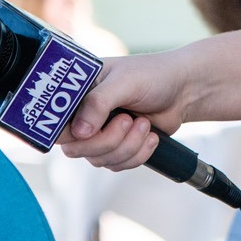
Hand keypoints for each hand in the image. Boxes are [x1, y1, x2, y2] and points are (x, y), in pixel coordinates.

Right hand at [62, 52, 192, 170]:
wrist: (183, 90)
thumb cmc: (153, 75)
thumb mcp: (125, 81)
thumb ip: (98, 102)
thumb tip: (80, 131)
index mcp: (79, 91)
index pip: (56, 120)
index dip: (67, 131)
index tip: (87, 132)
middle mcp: (84, 114)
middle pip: (76, 147)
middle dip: (107, 140)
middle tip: (128, 120)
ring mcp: (100, 133)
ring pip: (98, 159)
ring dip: (127, 146)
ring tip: (144, 123)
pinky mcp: (117, 147)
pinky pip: (117, 165)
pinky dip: (137, 154)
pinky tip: (150, 136)